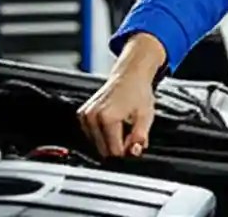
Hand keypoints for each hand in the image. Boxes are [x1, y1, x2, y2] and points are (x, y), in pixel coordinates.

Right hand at [77, 33, 162, 157]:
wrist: (130, 74)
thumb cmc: (138, 92)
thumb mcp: (145, 115)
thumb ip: (140, 137)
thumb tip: (134, 152)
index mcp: (107, 117)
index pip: (113, 151)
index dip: (126, 152)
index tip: (135, 145)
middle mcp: (92, 117)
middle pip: (103, 150)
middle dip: (118, 148)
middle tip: (130, 137)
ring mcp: (85, 116)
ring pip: (96, 145)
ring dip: (110, 143)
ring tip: (122, 128)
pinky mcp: (82, 115)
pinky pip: (91, 136)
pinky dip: (102, 136)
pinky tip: (113, 126)